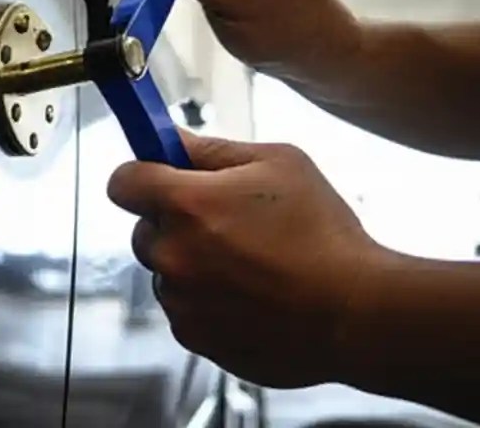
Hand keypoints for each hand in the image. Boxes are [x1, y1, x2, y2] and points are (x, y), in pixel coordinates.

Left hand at [108, 131, 390, 386]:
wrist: (356, 314)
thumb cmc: (324, 235)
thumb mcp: (279, 164)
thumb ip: (212, 150)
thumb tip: (172, 140)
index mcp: (186, 205)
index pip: (122, 181)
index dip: (142, 175)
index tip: (161, 176)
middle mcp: (172, 255)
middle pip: (144, 230)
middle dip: (174, 223)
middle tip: (226, 222)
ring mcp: (181, 302)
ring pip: (167, 273)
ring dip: (191, 266)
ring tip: (251, 265)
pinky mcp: (196, 338)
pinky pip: (186, 310)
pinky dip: (207, 303)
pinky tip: (253, 297)